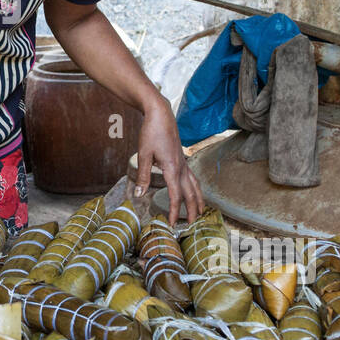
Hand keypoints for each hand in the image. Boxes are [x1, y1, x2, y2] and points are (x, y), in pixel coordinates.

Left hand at [134, 99, 203, 225]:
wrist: (161, 114)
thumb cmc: (151, 132)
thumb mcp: (144, 154)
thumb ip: (143, 176)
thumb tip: (139, 195)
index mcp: (172, 169)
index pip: (176, 196)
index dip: (175, 212)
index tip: (172, 225)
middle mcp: (182, 168)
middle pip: (190, 194)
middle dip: (191, 211)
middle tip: (191, 225)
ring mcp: (184, 163)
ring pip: (195, 186)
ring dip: (198, 200)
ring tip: (199, 212)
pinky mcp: (182, 159)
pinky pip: (193, 178)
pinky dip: (196, 188)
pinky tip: (193, 191)